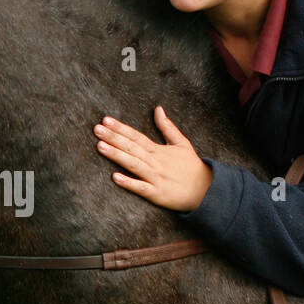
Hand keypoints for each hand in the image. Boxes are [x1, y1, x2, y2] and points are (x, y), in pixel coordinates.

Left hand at [94, 106, 212, 210]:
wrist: (206, 190)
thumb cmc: (191, 167)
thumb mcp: (182, 143)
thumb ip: (167, 127)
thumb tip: (158, 109)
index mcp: (159, 150)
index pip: (137, 136)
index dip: (121, 128)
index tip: (106, 120)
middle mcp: (156, 162)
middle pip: (132, 147)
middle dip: (114, 137)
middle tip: (96, 129)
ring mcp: (156, 178)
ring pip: (133, 164)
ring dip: (117, 155)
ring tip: (100, 146)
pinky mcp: (157, 194)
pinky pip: (141, 188)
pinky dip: (129, 183)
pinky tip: (115, 177)